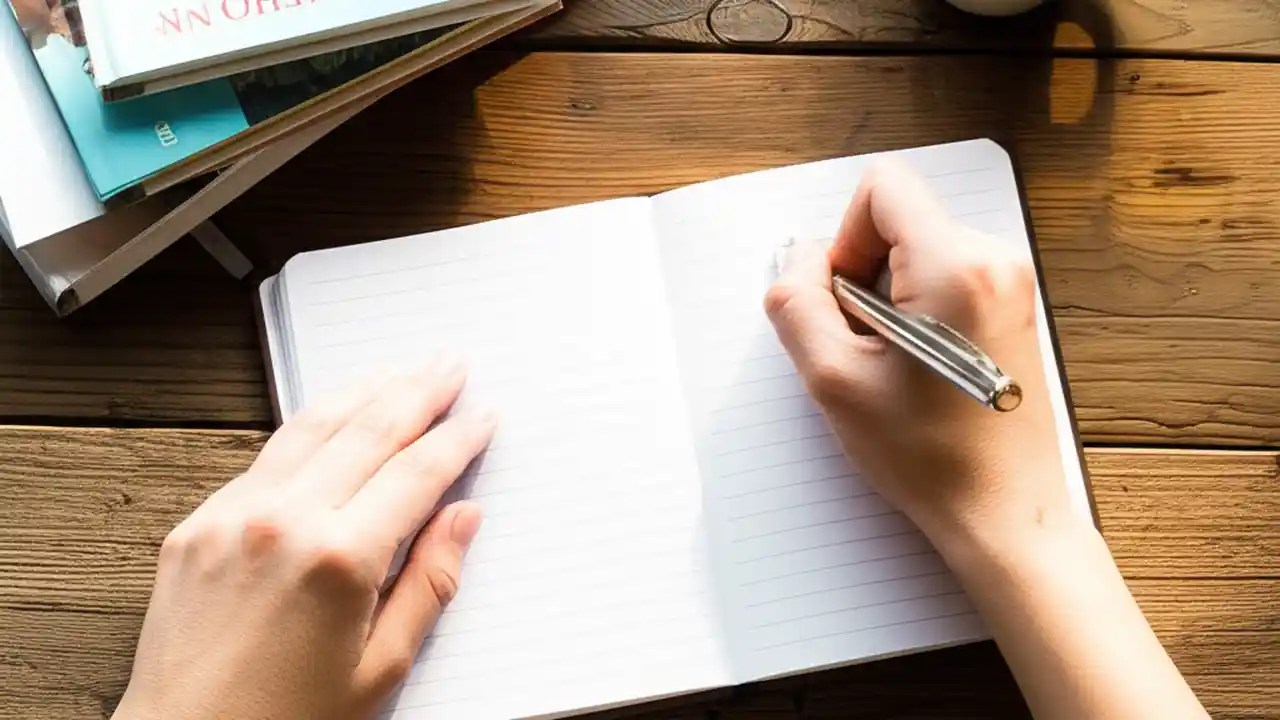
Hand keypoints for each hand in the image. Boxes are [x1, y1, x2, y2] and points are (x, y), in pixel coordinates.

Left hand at [113, 357, 494, 719]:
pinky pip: (264, 458)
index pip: (416, 474)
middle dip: (418, 392)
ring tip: (398, 371)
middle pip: (369, 431)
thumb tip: (463, 519)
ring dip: (362, 392)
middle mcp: (282, 523)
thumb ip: (429, 583)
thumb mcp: (380, 668)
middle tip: (449, 366)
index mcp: (338, 560)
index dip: (456, 439)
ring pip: (311, 428)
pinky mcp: (196, 526)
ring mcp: (231, 518)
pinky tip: (330, 417)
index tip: (480, 417)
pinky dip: (307, 427)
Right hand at [764, 159, 1072, 553]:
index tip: (846, 299)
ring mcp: (1010, 284)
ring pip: (917, 250)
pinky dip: (915, 312)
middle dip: (865, 274)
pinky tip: (916, 369)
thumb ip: (796, 302)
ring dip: (888, 299)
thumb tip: (799, 259)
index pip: (883, 186)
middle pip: (899, 219)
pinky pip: (943, 277)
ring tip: (894, 366)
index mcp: (957, 266)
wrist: (1004, 512)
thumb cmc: (930, 457)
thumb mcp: (833, 378)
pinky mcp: (1011, 308)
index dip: (844, 237)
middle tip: (866, 348)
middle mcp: (994, 261)